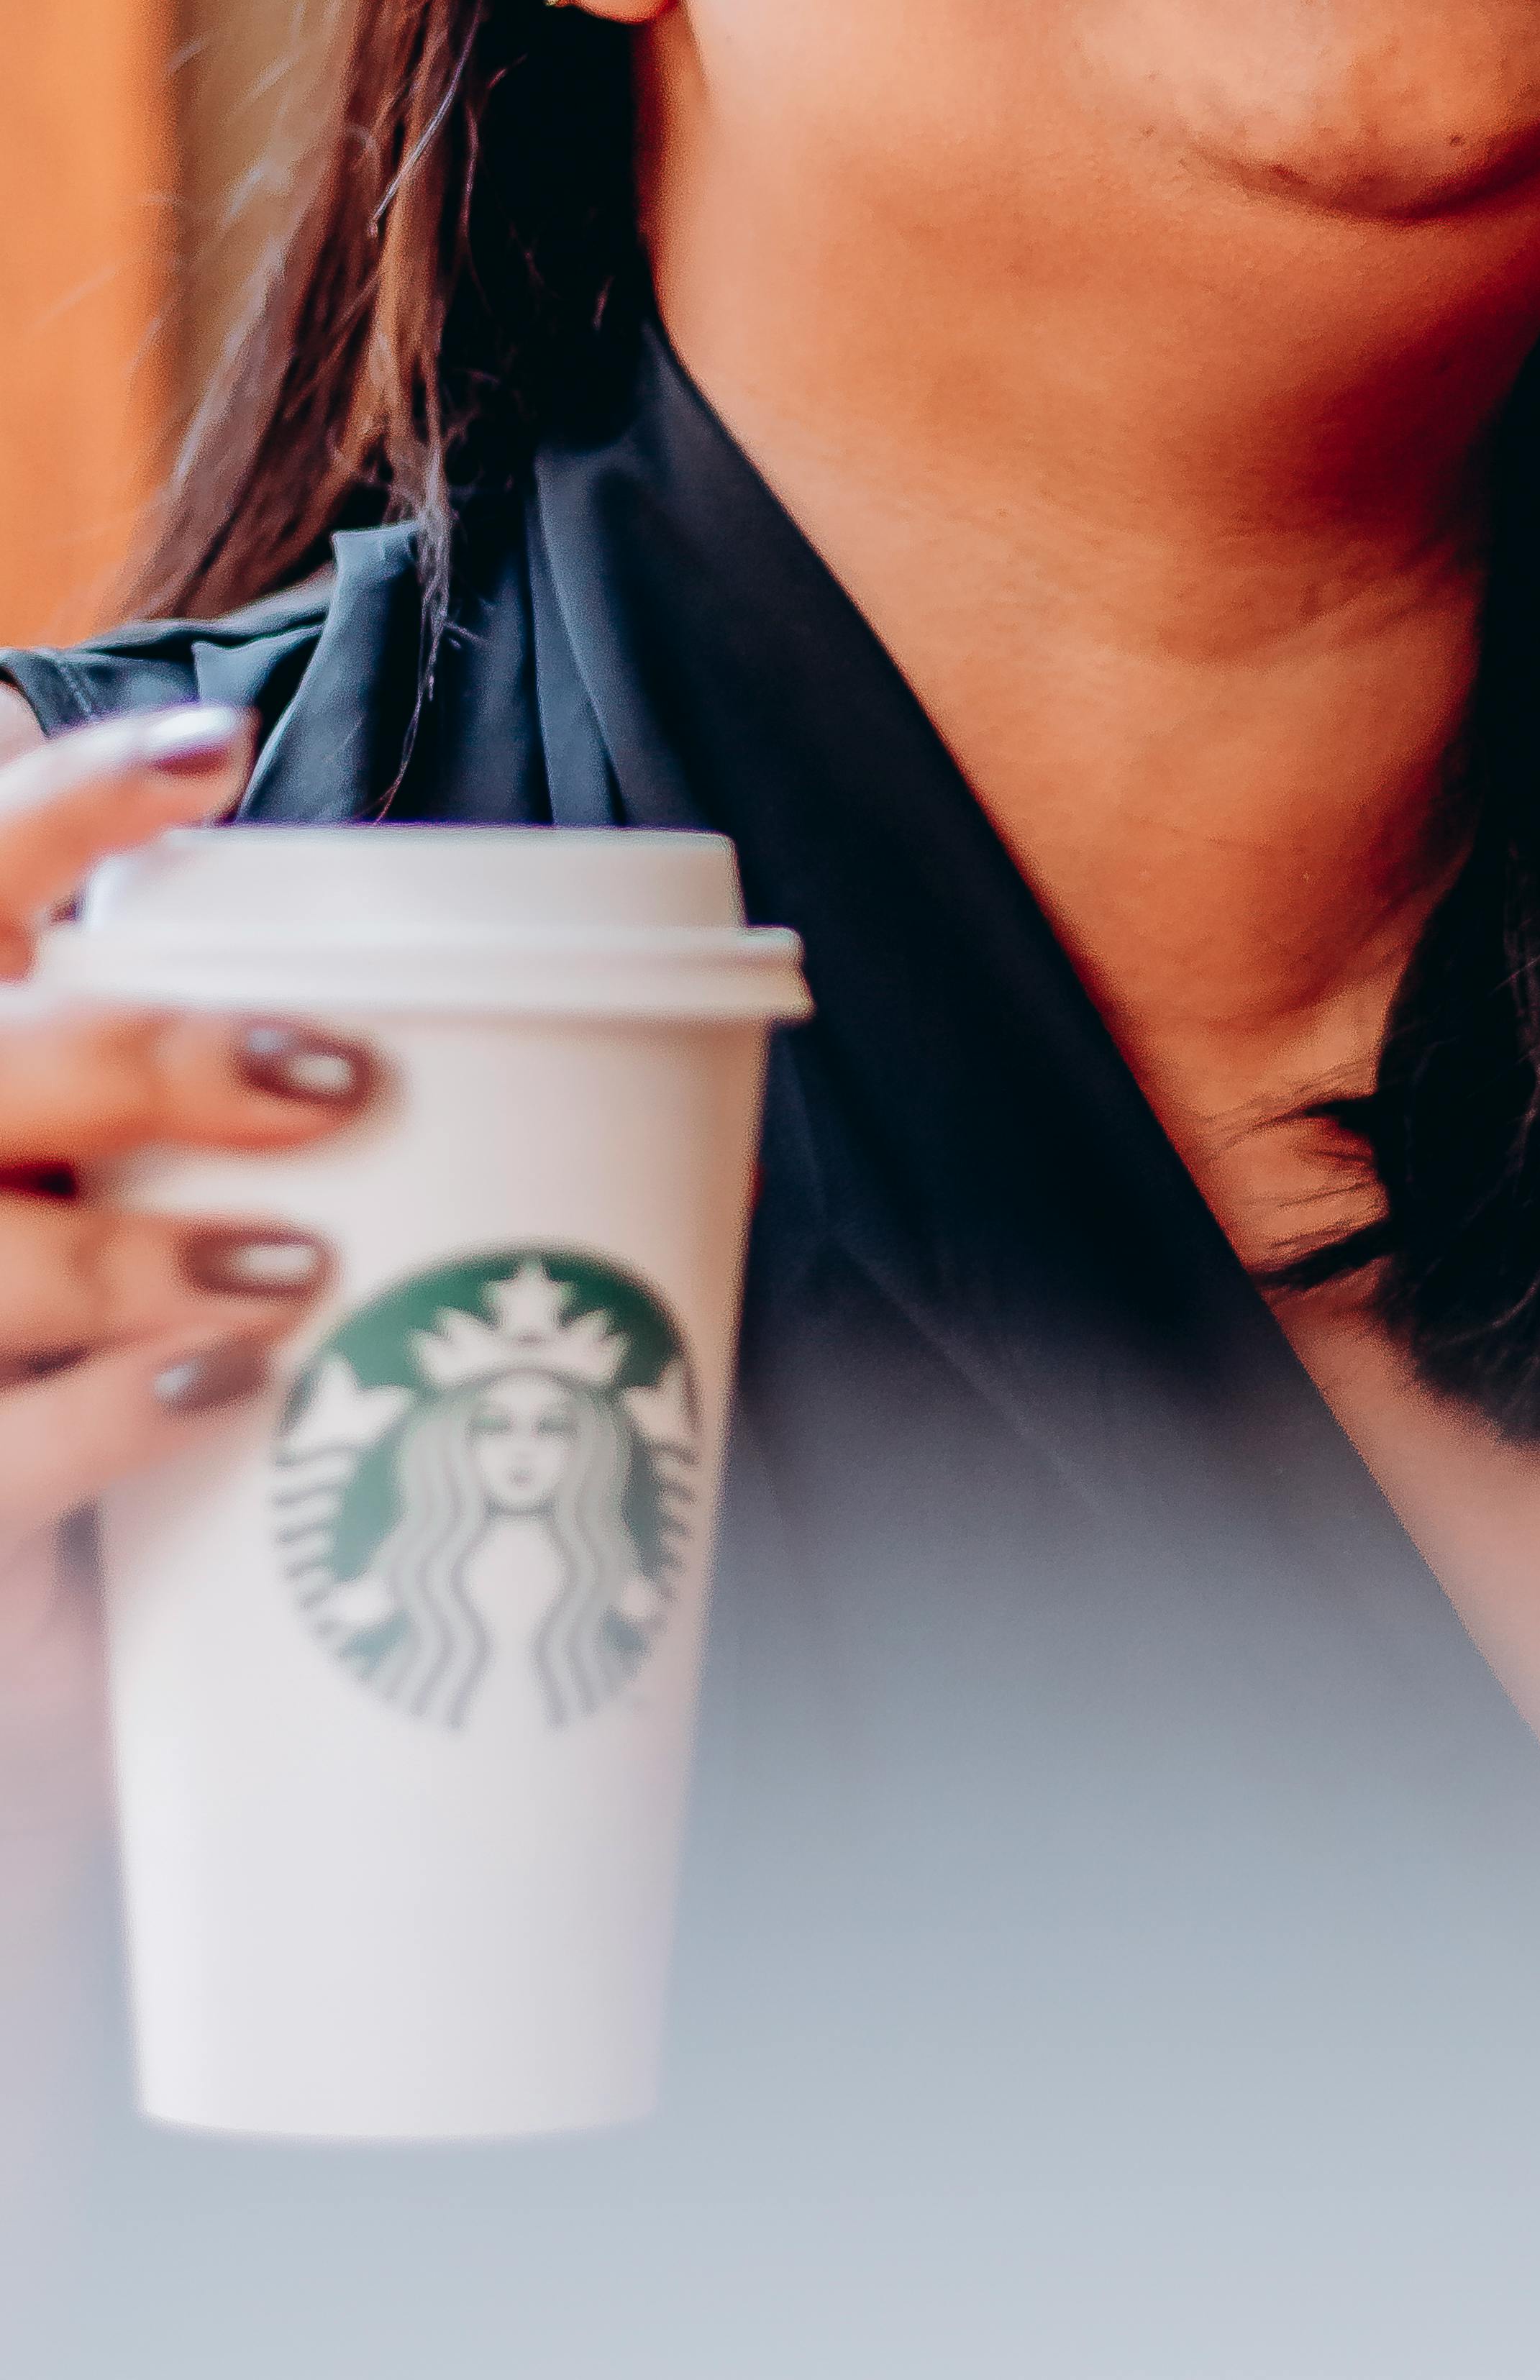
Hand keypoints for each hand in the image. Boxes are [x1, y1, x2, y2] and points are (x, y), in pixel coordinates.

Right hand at [0, 702, 372, 1939]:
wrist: (46, 1683)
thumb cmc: (119, 1421)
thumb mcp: (174, 1254)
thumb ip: (303, 1150)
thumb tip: (591, 1082)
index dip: (68, 810)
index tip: (223, 750)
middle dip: (154, 1052)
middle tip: (335, 1078)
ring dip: (144, 1247)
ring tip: (298, 1267)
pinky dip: (110, 1412)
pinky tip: (222, 1388)